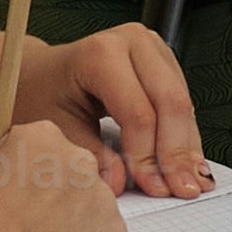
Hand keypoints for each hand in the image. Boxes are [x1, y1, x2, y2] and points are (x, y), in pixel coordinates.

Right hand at [0, 117, 127, 231]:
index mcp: (41, 137)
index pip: (40, 142)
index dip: (23, 166)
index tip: (15, 183)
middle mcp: (78, 161)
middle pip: (69, 170)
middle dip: (51, 189)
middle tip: (24, 217)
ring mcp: (101, 199)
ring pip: (88, 203)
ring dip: (69, 217)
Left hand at [5, 23, 208, 193]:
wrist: (40, 73)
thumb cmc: (42, 94)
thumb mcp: (57, 128)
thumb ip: (91, 155)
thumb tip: (120, 182)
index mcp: (101, 54)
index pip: (138, 112)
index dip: (147, 154)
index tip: (152, 187)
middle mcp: (134, 43)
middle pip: (171, 103)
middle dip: (177, 152)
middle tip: (182, 188)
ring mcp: (154, 49)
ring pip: (183, 104)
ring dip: (188, 147)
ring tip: (191, 181)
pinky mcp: (165, 62)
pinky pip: (184, 102)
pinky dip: (186, 135)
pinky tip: (189, 162)